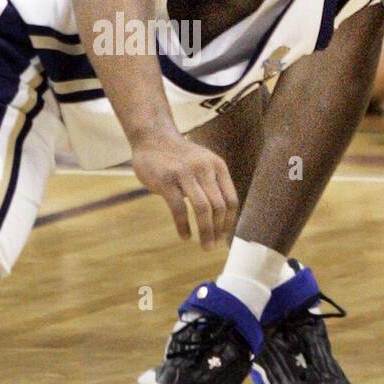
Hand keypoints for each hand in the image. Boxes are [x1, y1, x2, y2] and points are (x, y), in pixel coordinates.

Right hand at [131, 131, 238, 249]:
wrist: (153, 138)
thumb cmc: (179, 157)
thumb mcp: (203, 164)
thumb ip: (213, 183)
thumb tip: (222, 216)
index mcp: (217, 166)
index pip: (231, 199)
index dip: (229, 221)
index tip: (224, 236)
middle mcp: (204, 168)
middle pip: (218, 206)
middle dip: (218, 230)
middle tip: (213, 246)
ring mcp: (185, 173)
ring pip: (203, 209)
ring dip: (206, 231)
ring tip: (205, 246)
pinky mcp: (166, 180)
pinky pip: (179, 209)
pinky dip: (184, 226)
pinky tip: (185, 236)